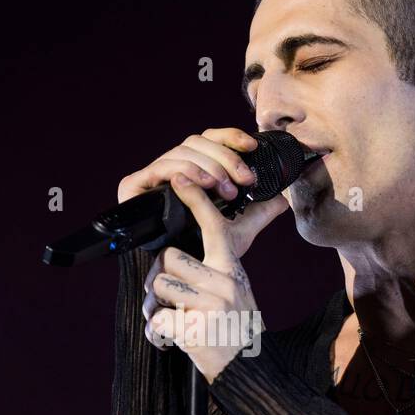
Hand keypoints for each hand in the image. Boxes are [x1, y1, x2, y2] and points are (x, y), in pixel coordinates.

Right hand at [116, 127, 290, 260]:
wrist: (178, 277)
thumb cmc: (204, 252)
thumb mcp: (239, 230)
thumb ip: (260, 212)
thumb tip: (282, 198)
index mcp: (193, 169)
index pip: (210, 140)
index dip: (231, 137)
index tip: (252, 146)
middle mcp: (172, 167)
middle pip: (198, 142)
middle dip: (226, 158)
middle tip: (244, 181)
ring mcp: (152, 175)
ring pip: (183, 151)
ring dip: (210, 167)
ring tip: (227, 191)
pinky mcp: (133, 185)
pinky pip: (162, 166)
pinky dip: (186, 171)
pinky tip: (203, 186)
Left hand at [140, 152, 287, 381]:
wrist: (249, 370)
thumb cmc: (236, 327)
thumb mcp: (236, 289)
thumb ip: (216, 268)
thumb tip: (181, 256)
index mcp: (232, 268)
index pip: (214, 225)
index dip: (196, 200)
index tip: (181, 178)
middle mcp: (225, 282)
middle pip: (170, 258)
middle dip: (162, 278)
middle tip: (174, 300)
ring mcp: (212, 306)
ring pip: (159, 285)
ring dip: (158, 306)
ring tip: (178, 319)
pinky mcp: (197, 329)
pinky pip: (157, 319)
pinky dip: (158, 333)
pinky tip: (173, 340)